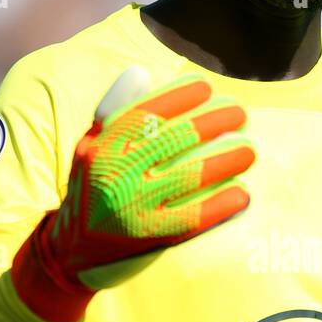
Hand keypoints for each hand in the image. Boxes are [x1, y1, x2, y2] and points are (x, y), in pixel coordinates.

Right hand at [12, 66, 254, 321]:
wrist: (71, 250)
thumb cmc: (91, 187)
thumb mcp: (90, 146)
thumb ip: (114, 110)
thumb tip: (144, 71)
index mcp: (102, 147)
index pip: (146, 112)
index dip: (180, 97)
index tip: (207, 88)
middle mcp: (116, 175)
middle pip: (174, 139)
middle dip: (214, 122)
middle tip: (240, 114)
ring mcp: (134, 207)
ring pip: (190, 175)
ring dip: (227, 160)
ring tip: (250, 151)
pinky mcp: (150, 237)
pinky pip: (194, 217)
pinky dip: (221, 205)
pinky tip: (243, 195)